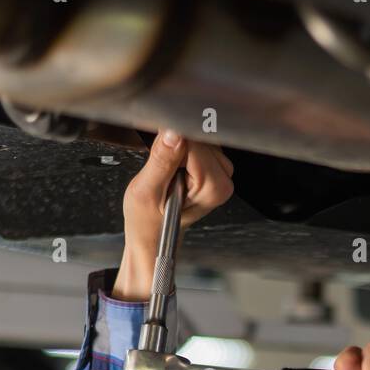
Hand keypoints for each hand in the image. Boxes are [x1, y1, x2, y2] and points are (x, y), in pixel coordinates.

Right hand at [111, 129, 233, 300]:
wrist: (155, 237)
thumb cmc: (149, 223)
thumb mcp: (146, 192)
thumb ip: (161, 160)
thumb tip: (172, 132)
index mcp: (212, 187)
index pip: (193, 141)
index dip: (170, 143)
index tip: (160, 157)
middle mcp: (224, 180)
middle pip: (199, 137)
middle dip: (176, 145)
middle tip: (164, 171)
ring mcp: (221, 174)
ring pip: (199, 138)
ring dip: (179, 148)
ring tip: (169, 173)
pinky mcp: (215, 168)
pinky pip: (199, 143)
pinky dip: (183, 149)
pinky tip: (175, 168)